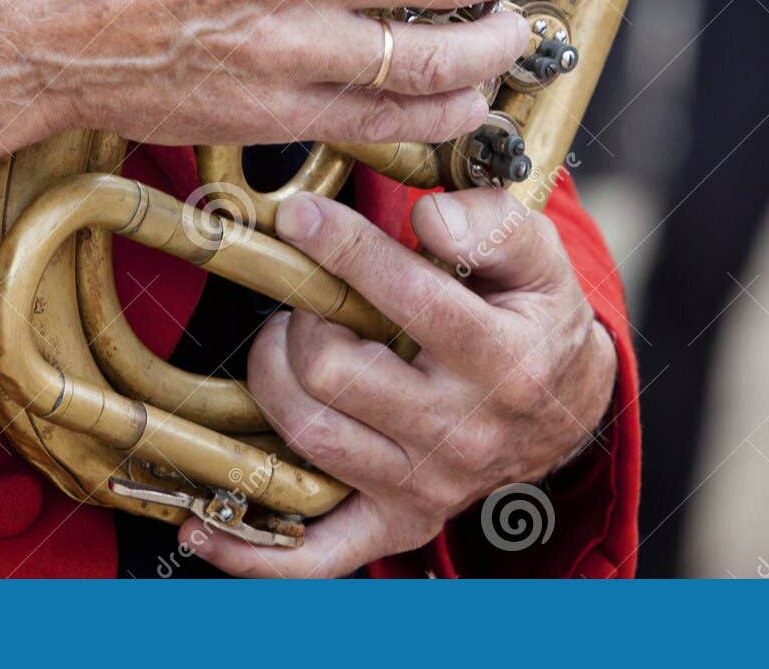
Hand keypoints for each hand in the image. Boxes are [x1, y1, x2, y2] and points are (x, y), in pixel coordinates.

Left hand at [182, 188, 616, 576]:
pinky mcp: (399, 523)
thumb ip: (494, 224)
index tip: (298, 215)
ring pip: (308, 436)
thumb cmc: (538, 318)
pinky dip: (250, 551)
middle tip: (307, 298)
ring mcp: (427, 487)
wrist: (569, 409)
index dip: (342, 249)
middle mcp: (463, 433)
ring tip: (289, 345)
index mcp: (504, 360)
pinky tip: (199, 526)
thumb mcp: (542, 257)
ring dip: (274, 379)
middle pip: (332, 373)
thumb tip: (431, 220)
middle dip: (302, 320)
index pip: (409, 299)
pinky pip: (316, 554)